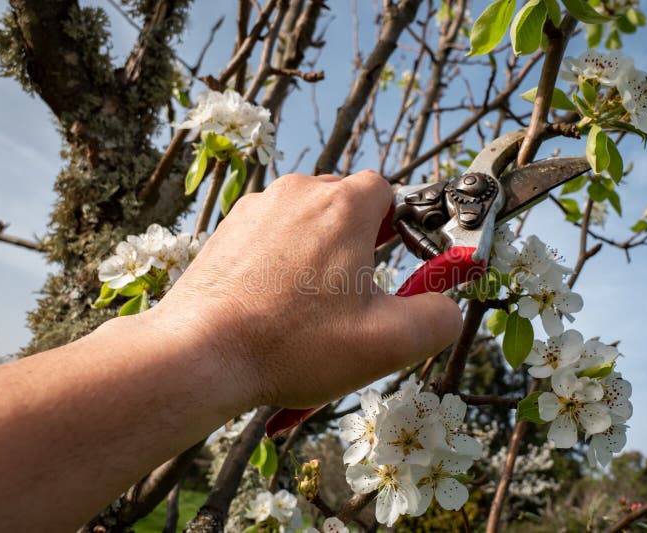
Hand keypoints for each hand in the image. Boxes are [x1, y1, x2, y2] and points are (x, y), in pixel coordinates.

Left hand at [150, 170, 462, 409]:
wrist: (200, 353)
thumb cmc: (293, 344)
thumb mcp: (388, 343)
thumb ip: (439, 318)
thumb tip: (447, 307)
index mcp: (343, 207)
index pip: (386, 189)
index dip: (397, 225)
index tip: (392, 262)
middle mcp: (298, 193)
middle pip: (345, 201)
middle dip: (358, 240)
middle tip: (353, 291)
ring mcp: (256, 209)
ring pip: (305, 218)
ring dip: (317, 252)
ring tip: (309, 307)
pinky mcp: (225, 231)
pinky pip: (269, 235)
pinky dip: (279, 261)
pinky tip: (272, 305)